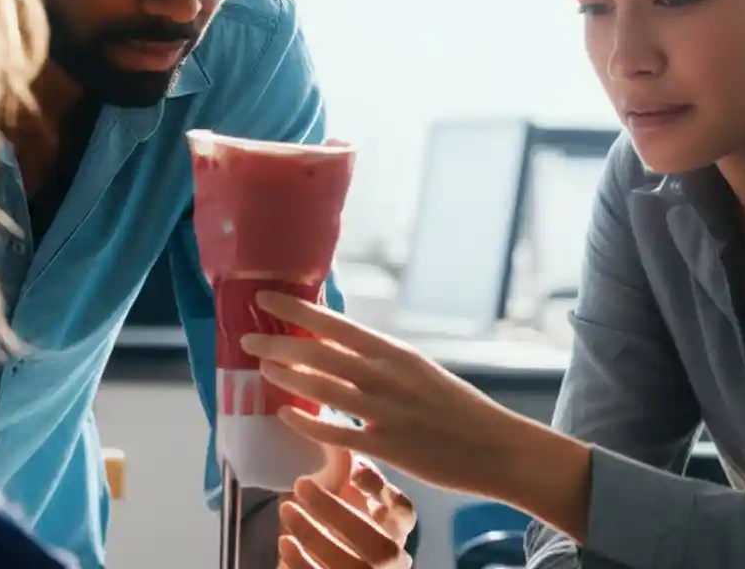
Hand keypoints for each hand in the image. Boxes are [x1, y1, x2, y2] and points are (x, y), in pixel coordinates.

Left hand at [241, 292, 592, 541]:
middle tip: (248, 338)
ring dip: (286, 377)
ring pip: (322, 389)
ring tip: (261, 369)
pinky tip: (285, 414)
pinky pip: (336, 432)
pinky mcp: (387, 446)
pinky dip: (306, 422)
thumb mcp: (420, 370)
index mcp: (396, 352)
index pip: (336, 323)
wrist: (495, 446)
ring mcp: (386, 412)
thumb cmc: (456, 407)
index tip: (266, 298)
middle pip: (320, 353)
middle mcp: (387, 377)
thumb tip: (340, 346)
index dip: (297, 309)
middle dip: (279, 343)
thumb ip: (381, 361)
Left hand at [279, 447, 414, 567]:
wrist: (336, 568)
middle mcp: (392, 563)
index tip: (355, 470)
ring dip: (315, 535)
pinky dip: (302, 563)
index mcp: (395, 534)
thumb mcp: (347, 509)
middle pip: (377, 543)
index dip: (383, 492)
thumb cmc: (342, 537)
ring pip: (351, 566)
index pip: (403, 513)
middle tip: (302, 483)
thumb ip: (347, 485)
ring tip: (287, 509)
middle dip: (338, 512)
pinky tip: (285, 543)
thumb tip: (339, 450)